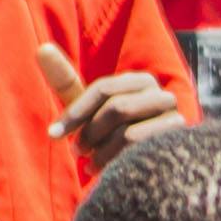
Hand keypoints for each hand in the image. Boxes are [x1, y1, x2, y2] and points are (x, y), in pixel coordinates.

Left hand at [35, 40, 180, 174]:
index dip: (76, 112)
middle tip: (77, 152)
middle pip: (116, 108)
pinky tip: (105, 172)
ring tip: (90, 164)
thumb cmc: (110, 136)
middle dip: (90, 133)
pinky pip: (140, 151)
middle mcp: (162, 94)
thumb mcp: (88, 109)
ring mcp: (174, 118)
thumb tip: (42, 49)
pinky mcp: (178, 145)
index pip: (103, 89)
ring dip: (101, 151)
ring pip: (127, 132)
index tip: (53, 135)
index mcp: (140, 81)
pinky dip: (115, 162)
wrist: (147, 171)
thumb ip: (67, 81)